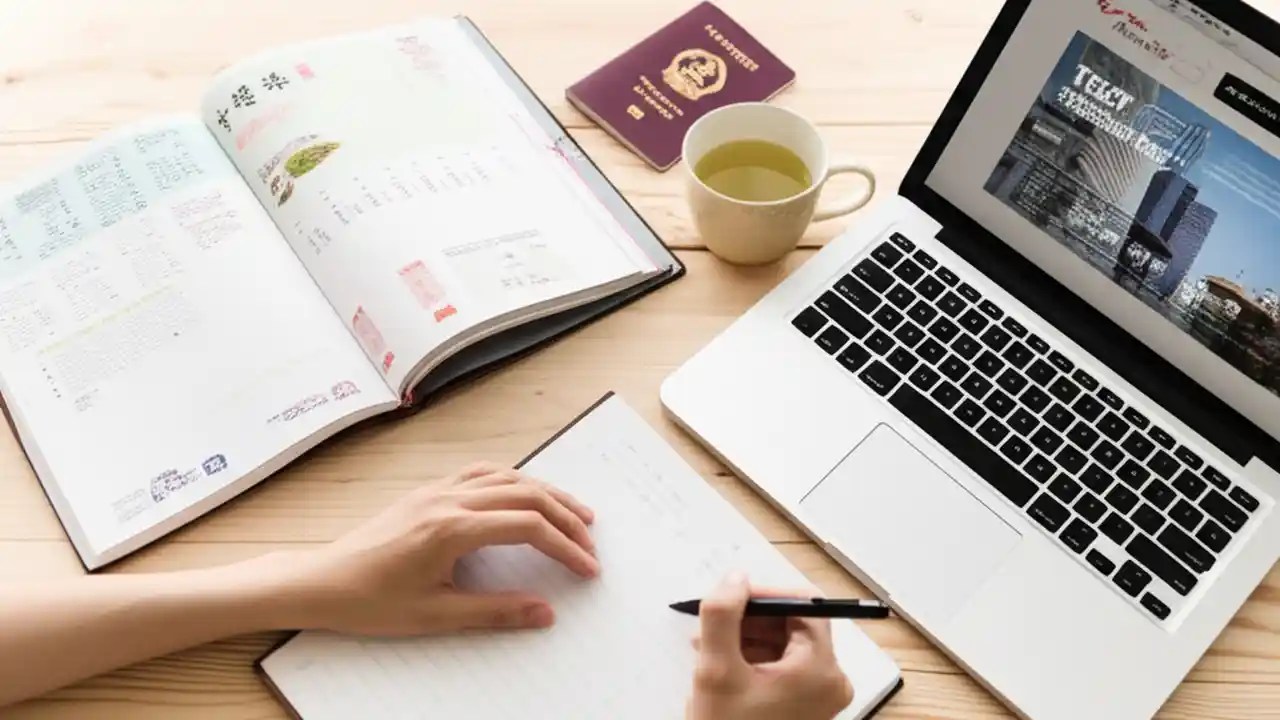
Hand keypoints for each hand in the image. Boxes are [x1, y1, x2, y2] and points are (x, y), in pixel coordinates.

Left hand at [282, 462, 598, 635]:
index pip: (527, 526)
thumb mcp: (436, 616)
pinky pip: (481, 474)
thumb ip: (496, 612)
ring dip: (544, 493)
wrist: (322, 582)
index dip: (565, 547)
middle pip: (525, 495)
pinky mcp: (427, 493)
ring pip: (507, 478)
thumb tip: (544, 611)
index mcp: (452, 529)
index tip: (587, 568)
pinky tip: (522, 494)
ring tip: (573, 513)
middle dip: (565, 517)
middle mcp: (448, 500)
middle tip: (590, 542)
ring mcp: (437, 492)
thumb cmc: (370, 601)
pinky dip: (513, 481)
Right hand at [686, 573, 853, 719]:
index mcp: (821, 669)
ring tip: (710, 648)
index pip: (804, 606)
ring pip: (785, 644)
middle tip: (715, 624)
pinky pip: (783, 667)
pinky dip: (753, 659)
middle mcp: (829, 681)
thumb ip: (722, 616)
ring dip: (747, 637)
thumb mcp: (716, 670)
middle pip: (793, 625)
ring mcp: (819, 696)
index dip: (765, 594)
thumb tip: (734, 578)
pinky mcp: (805, 706)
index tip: (733, 596)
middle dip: (749, 618)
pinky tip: (724, 666)